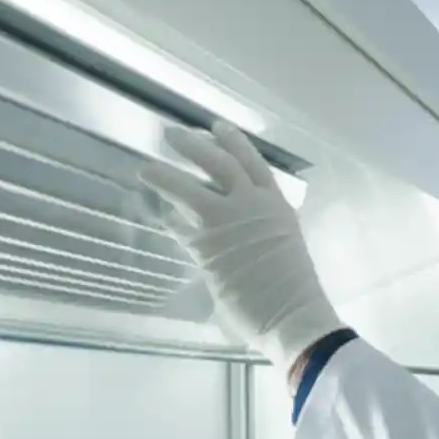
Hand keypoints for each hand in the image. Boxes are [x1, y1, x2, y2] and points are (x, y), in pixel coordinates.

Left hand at [138, 122, 343, 375]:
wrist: (292, 313)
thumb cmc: (293, 289)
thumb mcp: (283, 243)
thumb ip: (259, 228)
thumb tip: (236, 229)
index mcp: (275, 203)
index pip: (252, 162)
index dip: (234, 141)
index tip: (217, 126)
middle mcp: (251, 204)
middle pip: (216, 162)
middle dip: (192, 145)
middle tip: (172, 135)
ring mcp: (226, 222)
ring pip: (187, 187)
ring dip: (163, 175)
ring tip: (145, 169)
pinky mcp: (204, 245)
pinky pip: (178, 225)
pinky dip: (168, 220)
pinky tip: (159, 217)